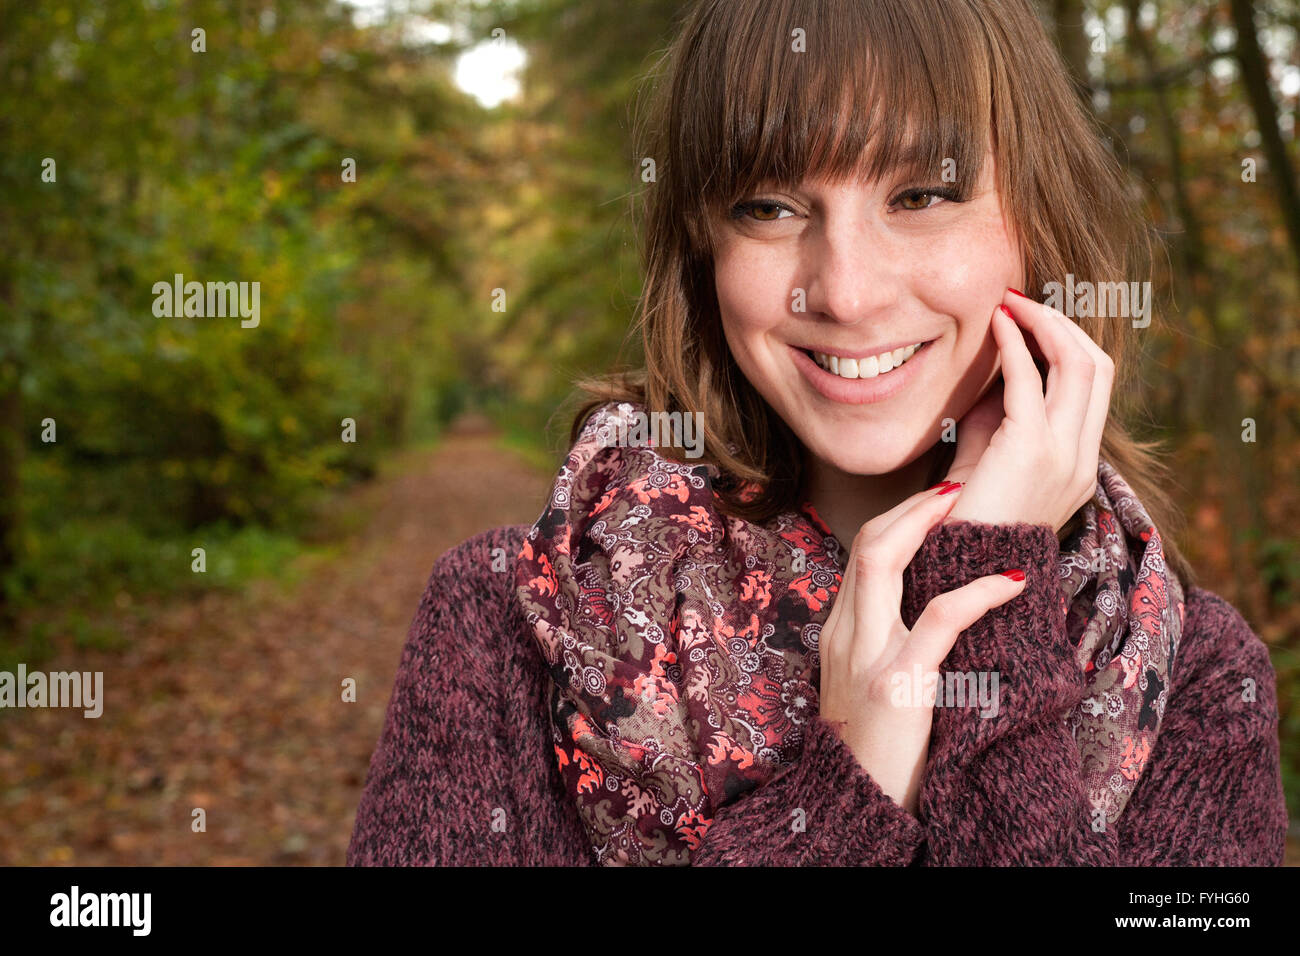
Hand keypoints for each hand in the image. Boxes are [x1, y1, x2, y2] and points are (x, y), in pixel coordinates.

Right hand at [818, 482, 1026, 815]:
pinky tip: (1012, 581)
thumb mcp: (867, 683)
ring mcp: (867, 656)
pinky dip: (978, 592)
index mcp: (841, 631)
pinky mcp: (898, 685)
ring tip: (971, 503)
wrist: (858, 803)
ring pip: (882, 561)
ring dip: (928, 522)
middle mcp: (847, 635)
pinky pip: (939, 620)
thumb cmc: (877, 747)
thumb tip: (930, 605)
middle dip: (911, 505)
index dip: (901, 516)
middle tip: (956, 483)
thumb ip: (884, 639)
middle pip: (866, 543)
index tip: (939, 496)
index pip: (862, 552)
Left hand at [942, 289, 1114, 532]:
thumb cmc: (963, 519)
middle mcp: (1081, 458)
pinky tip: (996, 323)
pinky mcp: (1031, 449)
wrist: (960, 567)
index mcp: (1078, 464)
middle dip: (1063, 324)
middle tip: (1024, 300)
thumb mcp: (987, 462)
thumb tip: (992, 372)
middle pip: (1098, 367)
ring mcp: (1064, 454)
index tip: (1034, 320)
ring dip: (1046, 324)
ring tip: (1012, 302)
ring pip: (1080, 363)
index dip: (1069, 343)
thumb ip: (996, 419)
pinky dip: (1016, 343)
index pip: (1095, 386)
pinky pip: (1030, 379)